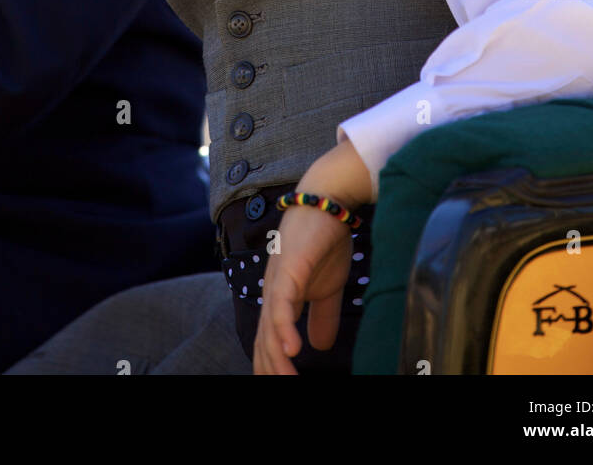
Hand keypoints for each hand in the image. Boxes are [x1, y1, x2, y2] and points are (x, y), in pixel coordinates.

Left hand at [252, 138, 373, 374]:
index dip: (271, 367)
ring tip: (286, 382)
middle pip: (263, 341)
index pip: (268, 341)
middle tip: (283, 393)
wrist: (329, 200)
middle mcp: (272, 291)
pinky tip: (292, 350)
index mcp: (280, 297)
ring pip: (270, 328)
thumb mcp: (328, 286)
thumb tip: (321, 347)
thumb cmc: (325, 239)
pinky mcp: (289, 267)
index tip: (281, 387)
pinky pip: (283, 303)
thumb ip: (322, 315)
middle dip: (271, 371)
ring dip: (277, 359)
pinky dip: (284, 328)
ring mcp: (278, 279)